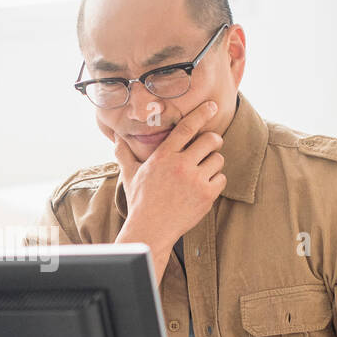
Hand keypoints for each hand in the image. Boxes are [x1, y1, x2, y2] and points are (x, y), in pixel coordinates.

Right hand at [113, 100, 225, 256]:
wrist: (150, 230)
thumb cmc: (140, 202)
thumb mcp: (130, 175)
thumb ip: (124, 154)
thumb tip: (115, 138)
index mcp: (163, 156)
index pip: (187, 128)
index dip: (201, 114)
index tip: (211, 106)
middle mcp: (180, 165)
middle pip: (211, 140)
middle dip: (213, 141)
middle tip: (209, 146)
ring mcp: (195, 181)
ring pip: (218, 159)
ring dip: (213, 163)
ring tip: (202, 171)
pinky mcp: (206, 196)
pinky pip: (221, 178)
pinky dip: (215, 181)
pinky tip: (203, 187)